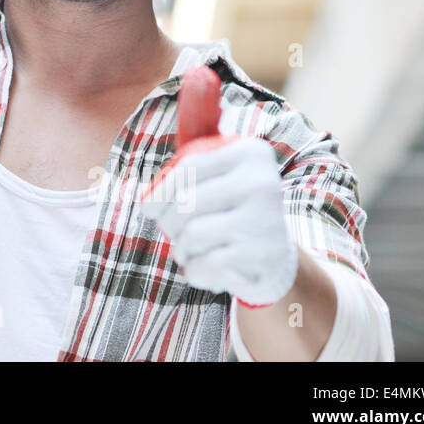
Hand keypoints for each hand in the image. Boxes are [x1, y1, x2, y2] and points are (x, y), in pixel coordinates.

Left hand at [138, 136, 297, 307]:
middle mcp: (263, 181)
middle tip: (172, 234)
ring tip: (189, 252)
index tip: (148, 210)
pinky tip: (205, 269)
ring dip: (181, 250)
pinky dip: (196, 271)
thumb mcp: (220, 176)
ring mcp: (266, 219)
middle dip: (168, 224)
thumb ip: (193, 156)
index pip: (188, 168)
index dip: (158, 193)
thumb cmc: (231, 212)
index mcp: (250, 153)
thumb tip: (161, 155)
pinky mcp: (264, 254)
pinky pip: (207, 263)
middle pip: (186, 202)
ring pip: (193, 234)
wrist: (275, 260)